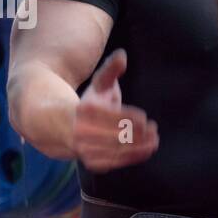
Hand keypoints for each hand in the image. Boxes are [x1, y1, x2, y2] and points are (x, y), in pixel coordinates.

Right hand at [71, 50, 159, 172]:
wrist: (63, 127)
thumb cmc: (90, 102)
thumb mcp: (100, 84)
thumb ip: (111, 70)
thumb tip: (122, 55)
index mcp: (84, 110)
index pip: (111, 116)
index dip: (129, 118)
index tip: (145, 118)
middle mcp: (81, 132)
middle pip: (116, 135)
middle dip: (138, 134)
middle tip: (154, 130)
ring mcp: (85, 149)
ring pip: (116, 151)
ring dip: (138, 148)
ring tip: (154, 142)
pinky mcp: (91, 162)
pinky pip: (114, 162)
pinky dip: (132, 158)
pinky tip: (146, 151)